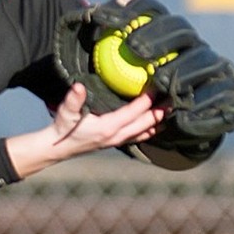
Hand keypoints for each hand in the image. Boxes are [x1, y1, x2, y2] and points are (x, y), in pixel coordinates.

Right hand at [6, 84, 167, 178]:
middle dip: (160, 111)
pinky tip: (156, 124)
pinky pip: (138, 136)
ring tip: (171, 110)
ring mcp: (117, 141)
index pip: (134, 112)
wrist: (58, 147)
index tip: (158, 86)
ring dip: (158, 121)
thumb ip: (73, 100)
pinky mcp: (116, 142)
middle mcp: (116, 136)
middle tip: (175, 98)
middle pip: (145, 123)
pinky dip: (150, 130)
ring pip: (145, 131)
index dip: (147, 100)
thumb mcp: (65, 112)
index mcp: (108, 127)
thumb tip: (78, 86)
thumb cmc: (62, 128)